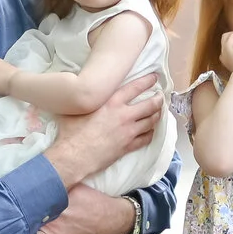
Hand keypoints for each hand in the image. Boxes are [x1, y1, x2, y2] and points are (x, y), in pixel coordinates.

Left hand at [10, 185, 139, 233]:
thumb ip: (56, 182)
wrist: (110, 220)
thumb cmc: (92, 201)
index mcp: (52, 206)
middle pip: (24, 224)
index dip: (12, 207)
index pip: (26, 206)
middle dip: (10, 224)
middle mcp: (50, 223)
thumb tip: (39, 172)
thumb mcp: (75, 186)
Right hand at [44, 72, 162, 187]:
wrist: (74, 156)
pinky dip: (150, 134)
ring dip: (157, 116)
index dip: (147, 81)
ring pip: (151, 122)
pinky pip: (146, 139)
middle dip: (158, 100)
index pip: (135, 88)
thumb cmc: (71, 132)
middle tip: (161, 97)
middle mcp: (124, 115)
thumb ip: (86, 100)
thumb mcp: (77, 108)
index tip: (154, 78)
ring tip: (159, 113)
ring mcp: (128, 132)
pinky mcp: (128, 146)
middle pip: (149, 105)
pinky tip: (150, 132)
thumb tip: (82, 92)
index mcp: (111, 103)